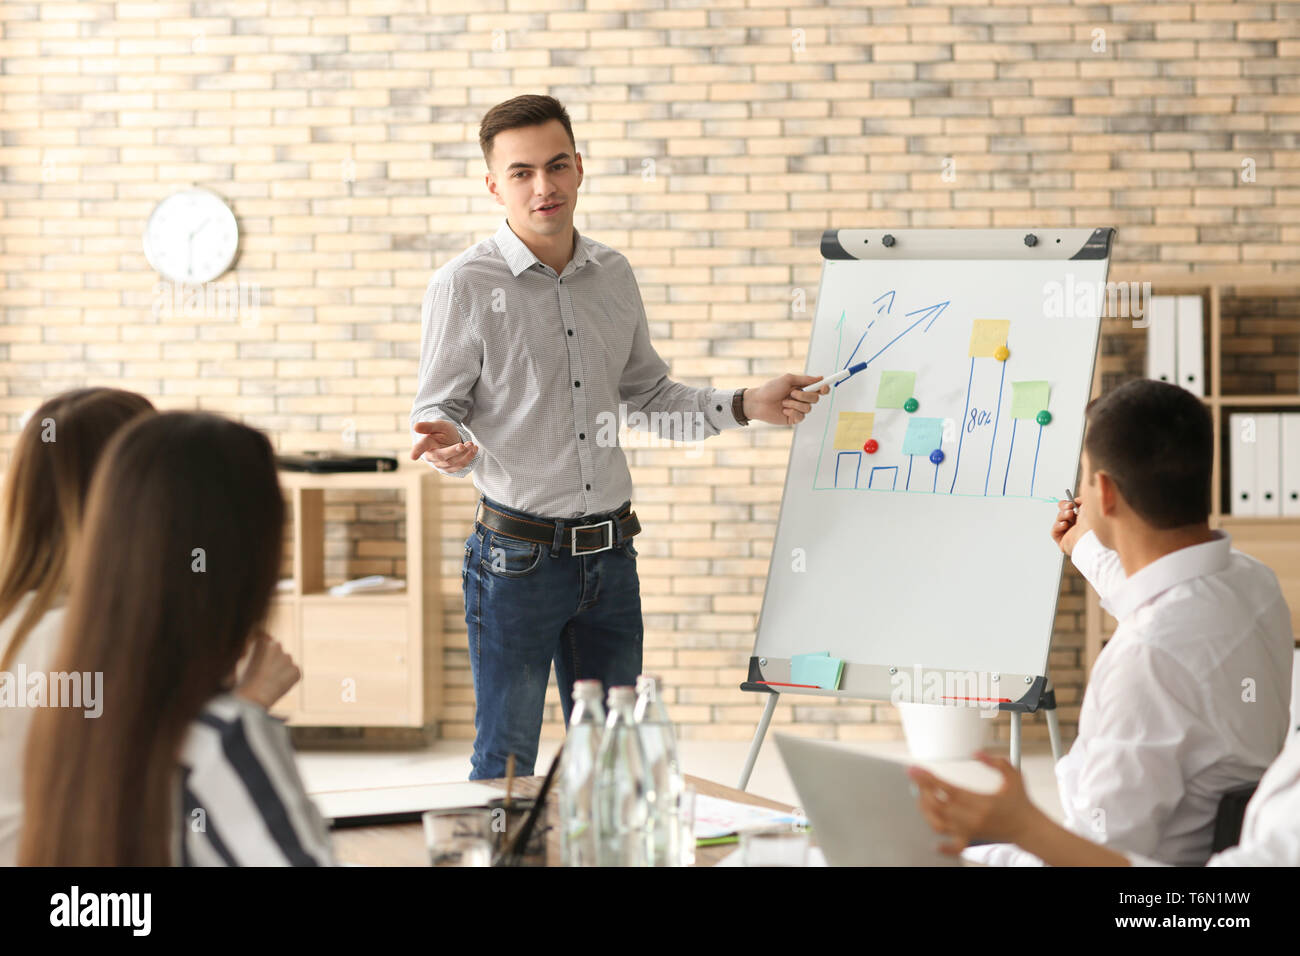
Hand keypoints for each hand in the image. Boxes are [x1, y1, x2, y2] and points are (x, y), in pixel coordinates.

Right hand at [234, 631, 300, 709]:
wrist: (254, 696)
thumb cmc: (244, 681)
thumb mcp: (242, 663)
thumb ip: (252, 653)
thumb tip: (255, 652)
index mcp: (261, 642)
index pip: (264, 643)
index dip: (263, 654)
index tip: (260, 663)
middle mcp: (276, 646)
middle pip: (276, 651)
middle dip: (273, 659)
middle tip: (266, 673)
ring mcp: (288, 658)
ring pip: (286, 662)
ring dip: (281, 669)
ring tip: (270, 682)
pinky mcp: (296, 670)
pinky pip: (293, 673)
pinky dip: (289, 679)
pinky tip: (278, 686)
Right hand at [410, 420, 476, 470]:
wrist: (450, 438)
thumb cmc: (442, 431)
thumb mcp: (437, 425)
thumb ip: (428, 426)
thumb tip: (415, 427)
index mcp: (426, 444)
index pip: (420, 447)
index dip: (417, 451)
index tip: (413, 456)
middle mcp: (432, 456)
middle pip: (442, 456)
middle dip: (454, 451)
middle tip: (463, 444)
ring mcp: (441, 464)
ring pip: (453, 463)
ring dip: (464, 454)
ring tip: (472, 444)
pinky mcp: (451, 468)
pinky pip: (460, 466)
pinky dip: (469, 458)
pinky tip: (474, 449)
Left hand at [742, 374, 830, 425]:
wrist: (758, 402)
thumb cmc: (770, 389)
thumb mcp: (788, 379)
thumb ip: (805, 379)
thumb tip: (820, 377)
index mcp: (802, 388)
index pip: (818, 389)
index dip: (823, 388)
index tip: (823, 387)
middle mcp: (802, 399)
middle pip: (816, 399)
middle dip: (804, 396)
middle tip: (792, 393)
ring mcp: (798, 409)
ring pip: (808, 408)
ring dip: (795, 404)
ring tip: (784, 402)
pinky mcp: (794, 419)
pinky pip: (801, 417)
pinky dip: (791, 412)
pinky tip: (783, 410)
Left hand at [907, 751, 1038, 854]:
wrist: (1029, 828)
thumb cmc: (1020, 802)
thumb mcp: (1014, 776)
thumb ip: (996, 762)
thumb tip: (976, 753)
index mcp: (983, 803)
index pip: (950, 790)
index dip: (930, 780)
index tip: (916, 771)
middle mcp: (974, 819)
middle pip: (939, 806)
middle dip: (923, 791)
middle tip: (917, 778)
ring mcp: (971, 831)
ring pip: (939, 824)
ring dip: (926, 810)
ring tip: (921, 796)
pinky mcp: (971, 839)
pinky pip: (953, 846)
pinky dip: (942, 845)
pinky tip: (933, 841)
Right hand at [1051, 496, 1086, 555]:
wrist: (1092, 540)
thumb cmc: (1093, 526)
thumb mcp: (1089, 507)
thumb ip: (1082, 501)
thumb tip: (1076, 499)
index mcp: (1083, 519)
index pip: (1071, 509)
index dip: (1068, 504)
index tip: (1072, 502)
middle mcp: (1076, 526)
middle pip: (1063, 513)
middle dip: (1064, 508)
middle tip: (1069, 506)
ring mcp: (1069, 534)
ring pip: (1059, 520)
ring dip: (1062, 515)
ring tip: (1070, 515)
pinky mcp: (1063, 542)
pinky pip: (1054, 532)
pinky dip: (1058, 526)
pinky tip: (1065, 525)